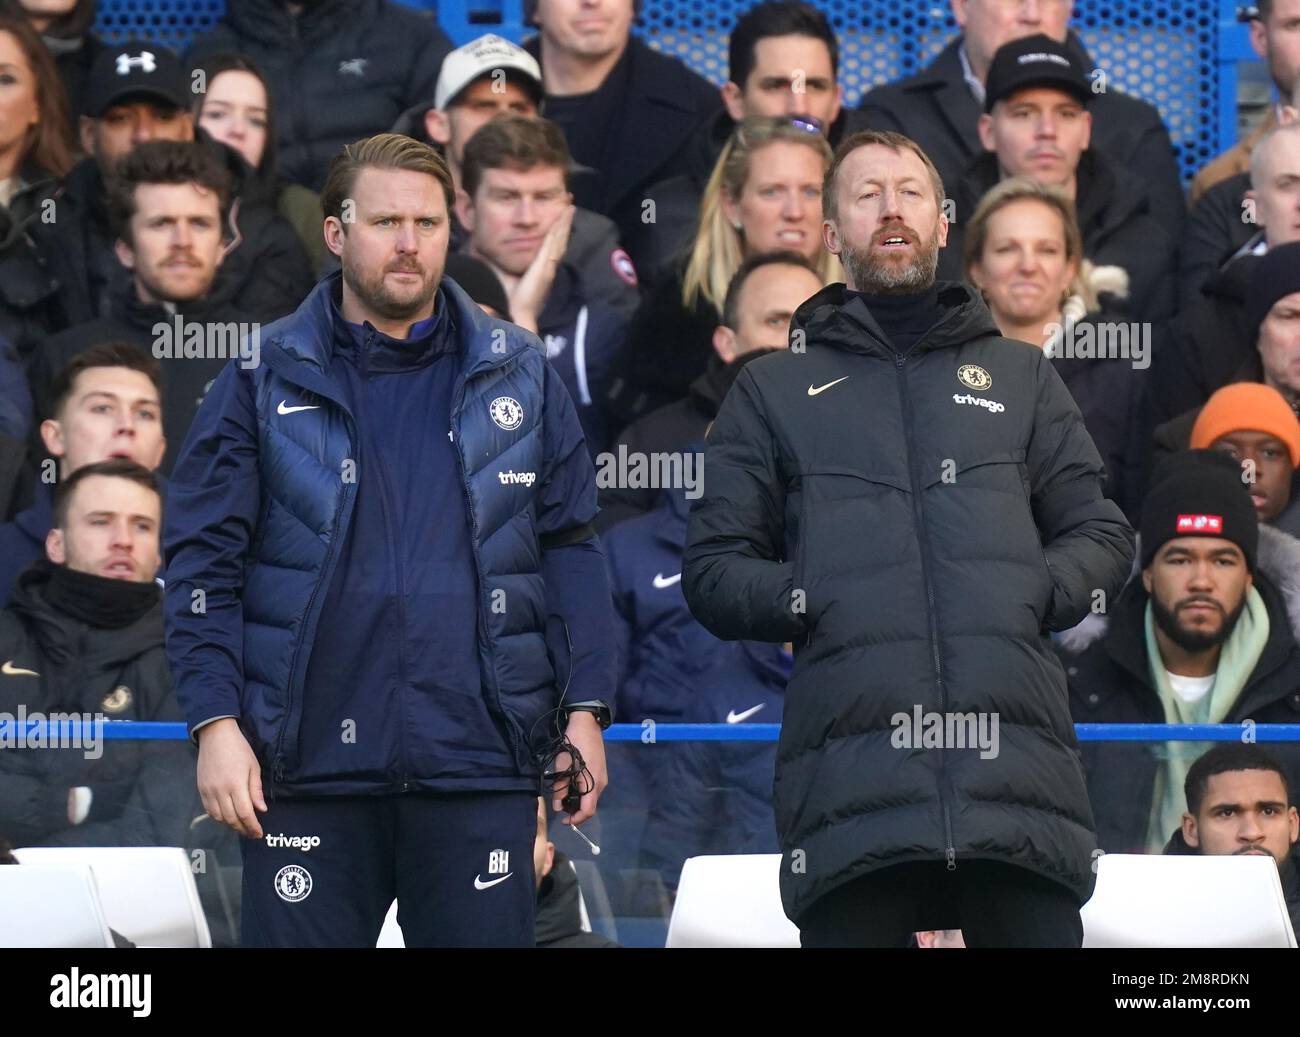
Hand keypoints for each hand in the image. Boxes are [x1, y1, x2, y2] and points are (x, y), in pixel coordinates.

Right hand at [196, 718, 266, 838]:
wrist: (215, 736)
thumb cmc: (239, 749)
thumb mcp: (253, 767)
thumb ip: (256, 790)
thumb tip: (261, 810)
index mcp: (236, 785)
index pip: (245, 813)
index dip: (252, 826)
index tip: (259, 833)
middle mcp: (220, 791)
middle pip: (231, 819)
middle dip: (242, 829)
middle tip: (252, 833)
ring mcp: (208, 791)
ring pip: (219, 817)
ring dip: (230, 825)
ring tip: (241, 826)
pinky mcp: (201, 790)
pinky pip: (209, 810)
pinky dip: (219, 818)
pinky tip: (227, 817)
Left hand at [509, 204, 574, 333]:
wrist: (513, 314)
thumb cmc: (506, 297)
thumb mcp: (500, 271)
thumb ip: (496, 260)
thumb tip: (478, 246)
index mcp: (539, 268)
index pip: (549, 244)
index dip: (554, 229)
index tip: (558, 214)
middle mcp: (547, 265)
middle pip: (559, 238)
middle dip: (564, 220)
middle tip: (569, 202)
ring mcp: (548, 265)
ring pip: (559, 238)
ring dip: (565, 221)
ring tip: (570, 205)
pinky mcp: (546, 266)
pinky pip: (555, 243)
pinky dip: (561, 229)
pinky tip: (564, 217)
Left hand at [551, 711, 606, 826]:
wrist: (587, 724)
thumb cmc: (573, 744)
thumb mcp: (562, 767)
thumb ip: (561, 789)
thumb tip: (557, 807)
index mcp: (593, 783)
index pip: (588, 811)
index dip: (577, 819)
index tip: (564, 820)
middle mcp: (601, 783)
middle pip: (590, 805)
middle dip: (575, 810)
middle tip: (560, 806)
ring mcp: (602, 777)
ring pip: (591, 797)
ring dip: (578, 800)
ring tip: (564, 794)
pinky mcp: (600, 771)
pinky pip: (592, 788)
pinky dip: (582, 792)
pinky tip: (572, 784)